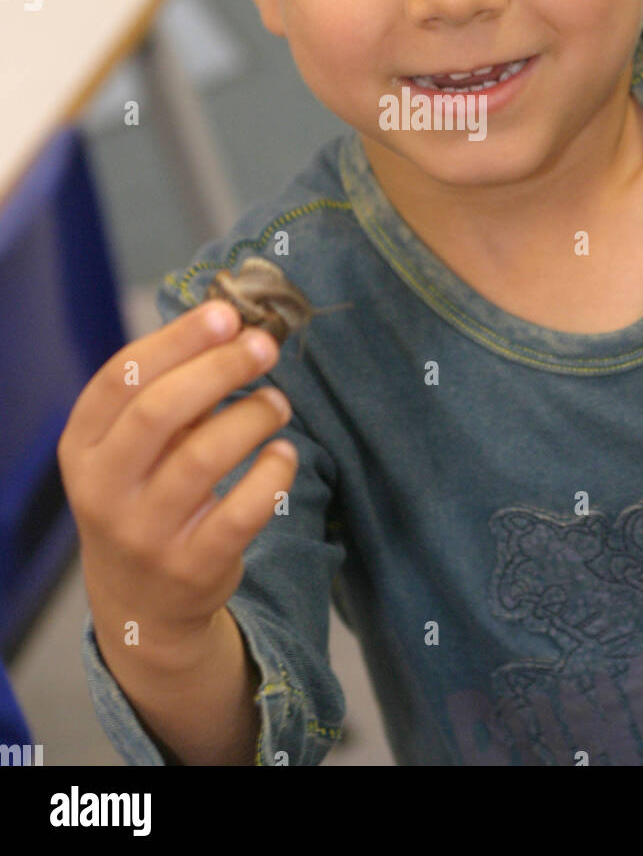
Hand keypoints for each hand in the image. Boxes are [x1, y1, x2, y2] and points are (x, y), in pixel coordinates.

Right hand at [57, 300, 295, 673]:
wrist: (140, 603)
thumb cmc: (145, 496)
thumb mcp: (132, 449)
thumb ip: (169, 392)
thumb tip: (233, 325)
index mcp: (84, 446)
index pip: (121, 378)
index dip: (177, 340)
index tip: (226, 314)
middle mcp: (103, 490)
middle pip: (159, 411)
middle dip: (219, 368)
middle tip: (263, 347)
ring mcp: (144, 533)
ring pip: (201, 458)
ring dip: (250, 416)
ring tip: (278, 402)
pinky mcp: (191, 567)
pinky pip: (240, 513)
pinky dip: (271, 475)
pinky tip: (284, 454)